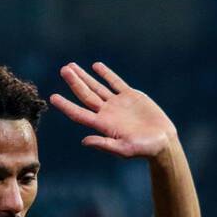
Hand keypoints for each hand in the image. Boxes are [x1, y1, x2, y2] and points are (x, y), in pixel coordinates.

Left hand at [51, 62, 177, 158]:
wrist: (163, 142)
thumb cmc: (144, 149)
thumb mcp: (124, 149)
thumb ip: (104, 144)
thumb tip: (84, 141)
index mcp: (103, 125)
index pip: (79, 113)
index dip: (66, 105)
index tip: (53, 97)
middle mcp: (107, 113)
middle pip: (85, 95)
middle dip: (74, 82)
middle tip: (63, 70)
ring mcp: (118, 104)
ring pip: (97, 87)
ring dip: (84, 77)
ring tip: (71, 66)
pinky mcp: (131, 96)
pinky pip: (115, 82)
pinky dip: (106, 74)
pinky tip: (96, 66)